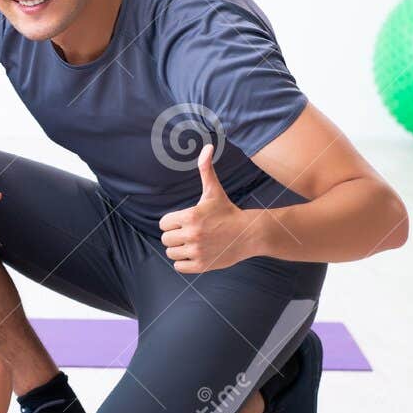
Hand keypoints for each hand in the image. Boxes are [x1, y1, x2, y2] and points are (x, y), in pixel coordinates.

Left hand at [158, 144, 257, 272]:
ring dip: (179, 249)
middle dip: (175, 236)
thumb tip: (207, 146)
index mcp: (190, 216)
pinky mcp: (201, 265)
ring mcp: (196, 251)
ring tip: (192, 243)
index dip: (172, 222)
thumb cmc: (228, 212)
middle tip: (189, 233)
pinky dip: (184, 262)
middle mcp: (192, 234)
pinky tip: (195, 253)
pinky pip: (179, 266)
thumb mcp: (214, 191)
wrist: (248, 234)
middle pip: (165, 239)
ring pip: (171, 253)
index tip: (184, 221)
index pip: (163, 223)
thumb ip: (206, 169)